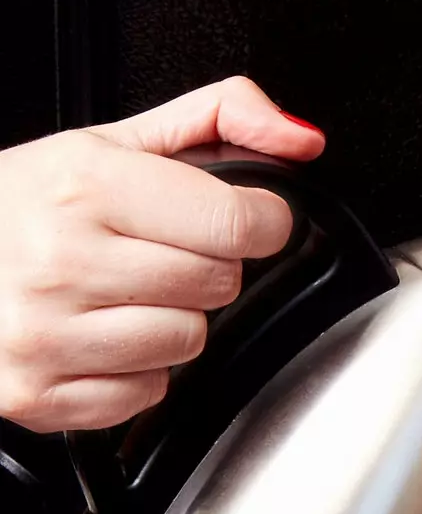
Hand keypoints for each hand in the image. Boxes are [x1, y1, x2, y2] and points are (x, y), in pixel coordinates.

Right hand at [0, 77, 324, 432]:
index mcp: (83, 186)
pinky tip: (94, 334)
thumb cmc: (24, 204)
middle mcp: (61, 260)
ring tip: (115, 292)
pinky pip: (150, 391)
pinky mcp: (42, 393)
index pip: (238, 222)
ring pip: (191, 341)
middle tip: (147, 251)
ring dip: (170, 320)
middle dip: (202, 266)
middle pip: (220, 283)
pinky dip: (135, 369)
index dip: (258, 221)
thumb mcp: (111, 143)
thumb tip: (301, 137)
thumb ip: (218, 120)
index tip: (242, 218)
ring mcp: (48, 333)